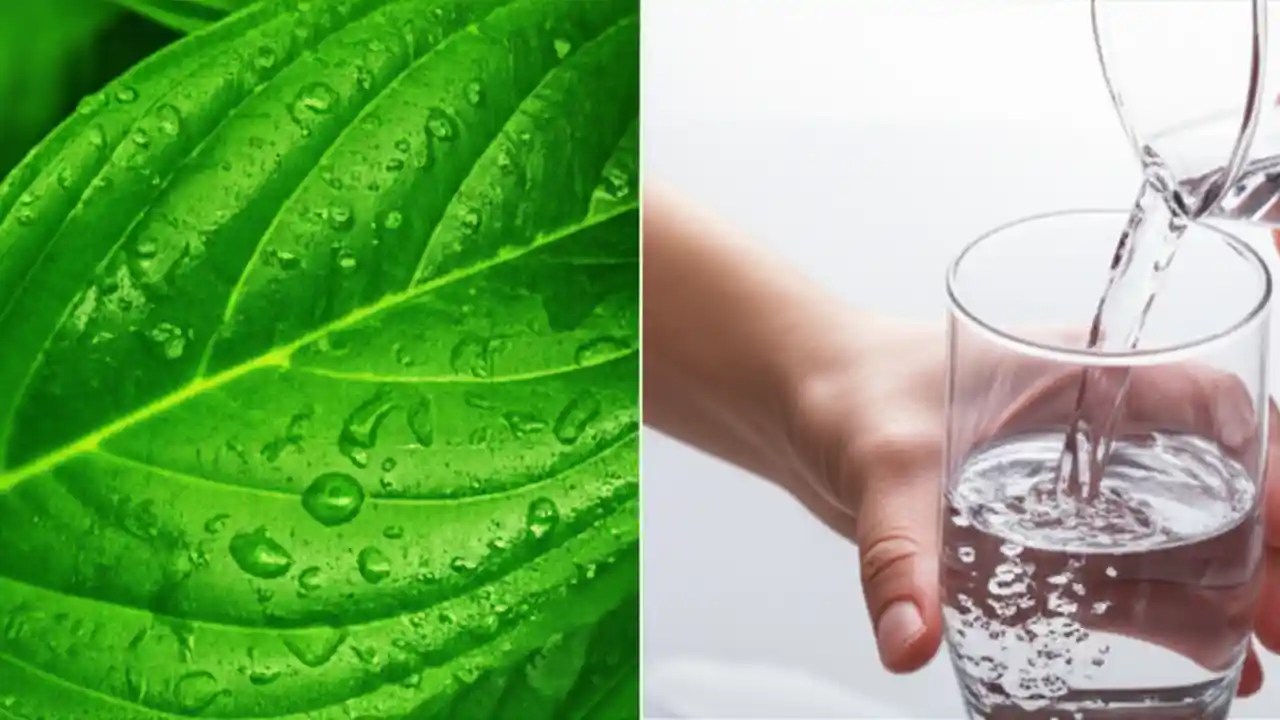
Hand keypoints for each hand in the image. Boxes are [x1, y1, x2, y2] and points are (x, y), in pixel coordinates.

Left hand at [778, 319, 1278, 696]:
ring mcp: (1078, 478)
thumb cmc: (851, 392)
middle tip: (1276, 623)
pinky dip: (1176, 606)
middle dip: (1261, 548)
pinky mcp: (1050, 524)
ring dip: (1229, 587)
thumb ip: (897, 552)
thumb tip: (910, 641)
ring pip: (1186, 529)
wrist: (807, 404)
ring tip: (1254, 657)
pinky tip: (1209, 657)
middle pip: (1217, 478)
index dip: (1265, 465)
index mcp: (1079, 370)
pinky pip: (1134, 565)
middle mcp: (1095, 424)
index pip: (1209, 406)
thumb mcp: (879, 465)